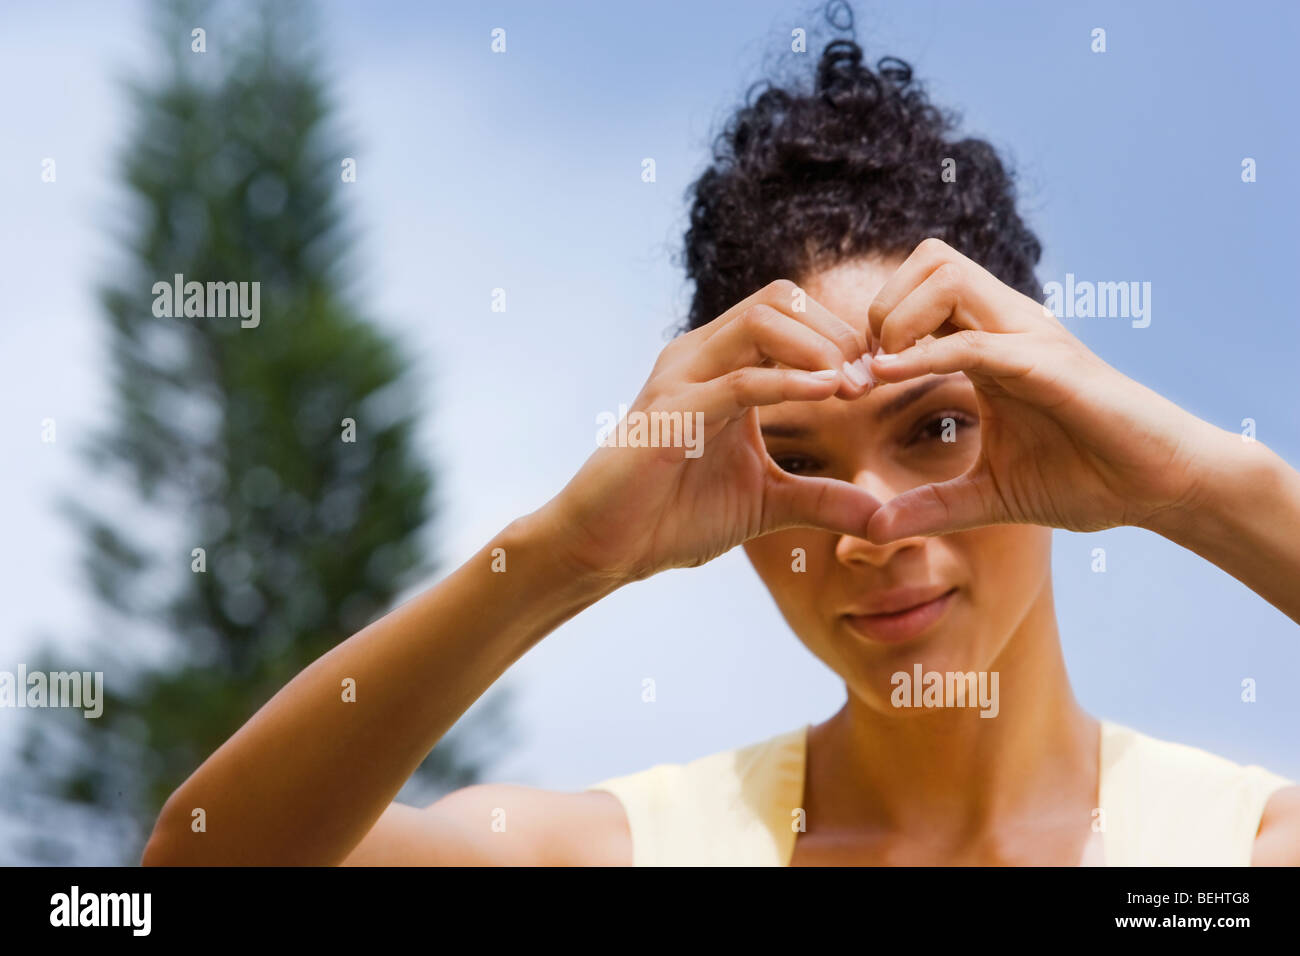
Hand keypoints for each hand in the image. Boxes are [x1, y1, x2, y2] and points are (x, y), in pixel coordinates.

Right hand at [540, 280, 882, 584]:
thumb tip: (883, 518)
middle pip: (780, 299)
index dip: (842, 335)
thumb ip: (822, 499)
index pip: (790, 312)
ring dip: (819, 347)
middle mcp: (699, 358)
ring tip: (853, 388)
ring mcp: (681, 380)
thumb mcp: (766, 505)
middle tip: (873, 380)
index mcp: (721, 366)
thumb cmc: (672, 516)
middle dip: (838, 332)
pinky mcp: (671, 415)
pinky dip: (788, 383)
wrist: (604, 548)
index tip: (880, 379)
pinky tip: (827, 394)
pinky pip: (738, 381)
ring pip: (760, 321)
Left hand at [863, 238, 1224, 541]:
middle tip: (866, 368)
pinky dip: (925, 357)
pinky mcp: (1049, 366)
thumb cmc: (1087, 479)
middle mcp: (1008, 327)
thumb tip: (872, 532)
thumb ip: (931, 506)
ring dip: (899, 319)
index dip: (875, 325)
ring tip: (881, 374)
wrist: (1161, 487)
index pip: (921, 289)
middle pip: (930, 259)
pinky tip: (887, 382)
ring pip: (947, 277)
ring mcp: (1030, 339)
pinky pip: (974, 343)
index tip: (853, 381)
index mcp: (990, 344)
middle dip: (882, 306)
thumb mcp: (990, 497)